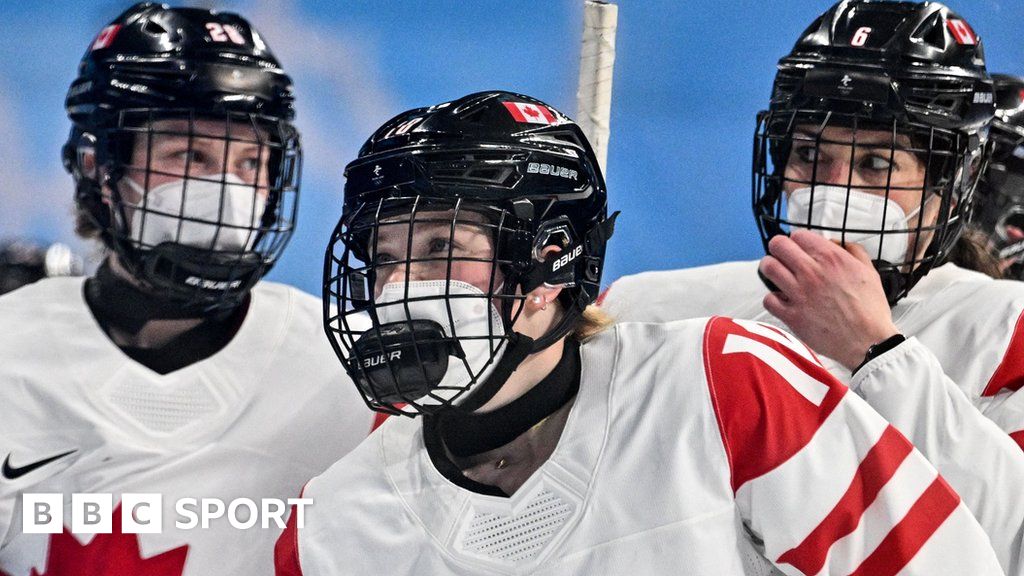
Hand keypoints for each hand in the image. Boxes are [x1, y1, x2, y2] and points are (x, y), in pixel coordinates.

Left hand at [758, 230, 899, 370]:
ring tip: (779, 275)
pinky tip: (782, 300)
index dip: (797, 240)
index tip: (799, 247)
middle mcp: (812, 272)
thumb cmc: (870, 310)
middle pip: (778, 245)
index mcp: (831, 258)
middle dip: (779, 249)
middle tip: (784, 257)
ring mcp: (799, 294)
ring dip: (771, 268)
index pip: (798, 235)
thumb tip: (836, 242)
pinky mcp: (791, 315)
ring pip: (768, 267)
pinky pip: (768, 298)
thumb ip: (852, 251)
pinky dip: (773, 298)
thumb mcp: (869, 271)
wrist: (868, 342)